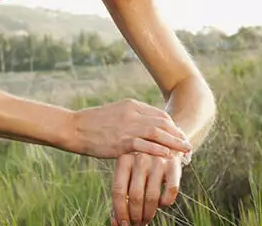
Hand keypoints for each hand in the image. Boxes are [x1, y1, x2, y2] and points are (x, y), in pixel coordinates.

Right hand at [71, 98, 191, 158]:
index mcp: (131, 105)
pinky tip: (168, 156)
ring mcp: (127, 127)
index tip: (180, 136)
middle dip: (178, 134)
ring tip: (186, 151)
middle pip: (163, 123)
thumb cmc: (92, 124)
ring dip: (174, 143)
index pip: (159, 115)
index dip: (173, 126)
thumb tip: (145, 126)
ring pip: (157, 133)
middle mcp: (132, 113)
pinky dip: (158, 150)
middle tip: (188, 145)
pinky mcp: (120, 141)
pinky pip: (144, 145)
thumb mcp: (115, 114)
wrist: (74, 128)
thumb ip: (131, 118)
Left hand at [110, 152, 182, 225]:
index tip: (122, 224)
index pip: (118, 191)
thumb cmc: (141, 168)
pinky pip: (170, 192)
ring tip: (146, 219)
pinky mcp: (173, 166)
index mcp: (124, 160)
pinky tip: (161, 204)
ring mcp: (157, 161)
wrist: (165, 146)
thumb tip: (115, 222)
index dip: (120, 211)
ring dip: (148, 214)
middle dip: (135, 216)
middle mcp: (140, 158)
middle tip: (137, 224)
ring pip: (152, 197)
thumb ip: (121, 196)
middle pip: (135, 196)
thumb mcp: (128, 175)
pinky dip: (165, 203)